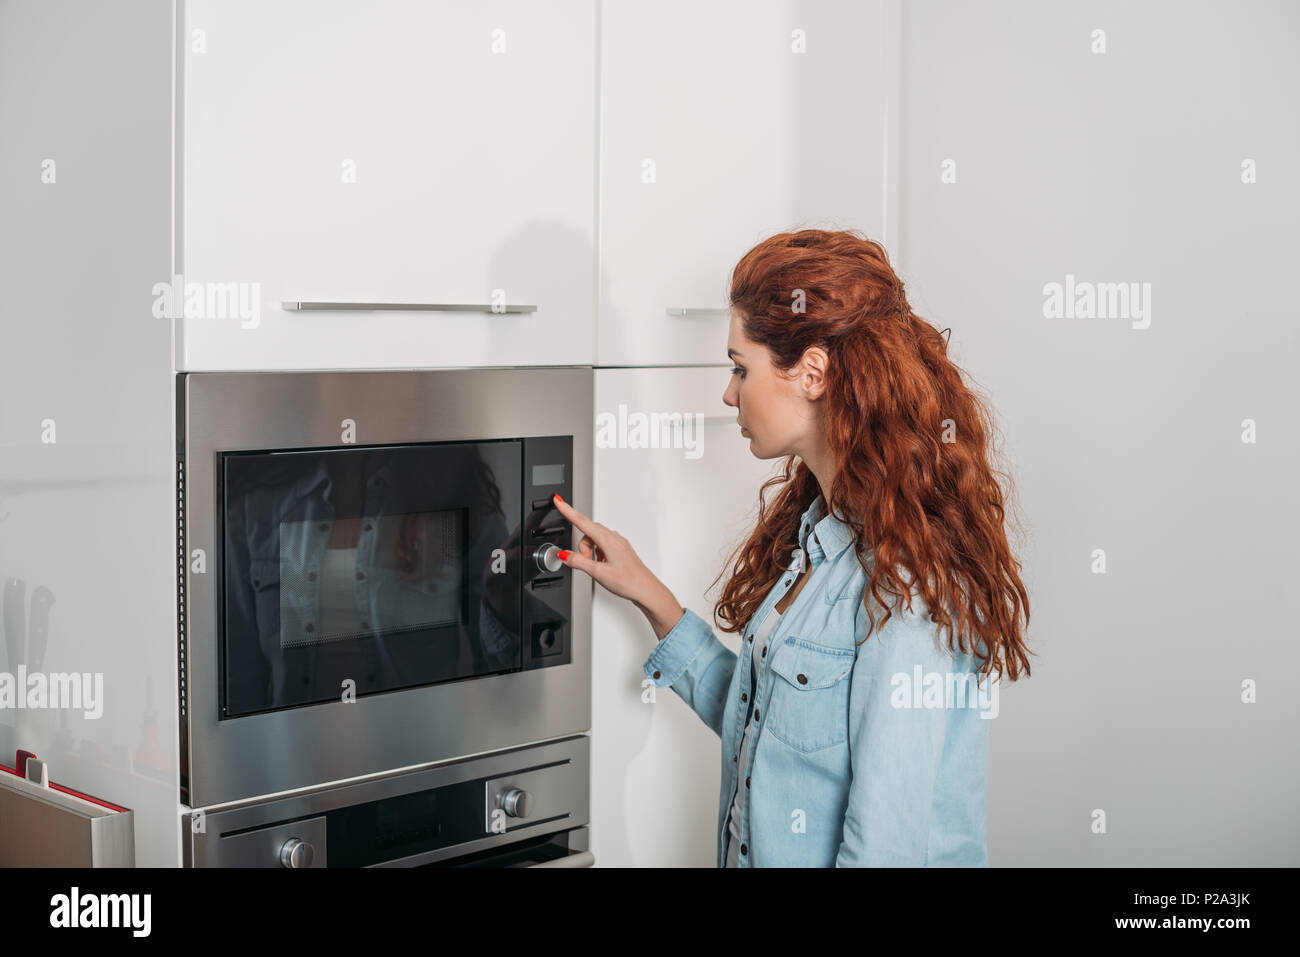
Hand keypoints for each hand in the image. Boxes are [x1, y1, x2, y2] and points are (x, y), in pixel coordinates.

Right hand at [550, 495, 667, 608]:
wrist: (647, 590)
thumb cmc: (629, 582)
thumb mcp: (599, 573)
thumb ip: (579, 562)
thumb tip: (564, 555)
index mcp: (608, 540)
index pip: (582, 521)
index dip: (568, 511)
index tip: (558, 500)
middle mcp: (614, 538)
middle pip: (588, 532)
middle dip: (582, 546)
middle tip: (585, 562)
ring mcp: (619, 544)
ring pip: (596, 539)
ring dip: (590, 552)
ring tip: (597, 568)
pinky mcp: (621, 550)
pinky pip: (604, 546)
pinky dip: (598, 555)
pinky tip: (604, 568)